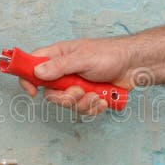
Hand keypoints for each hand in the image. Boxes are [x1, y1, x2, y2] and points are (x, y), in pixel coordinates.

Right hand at [18, 37, 133, 114]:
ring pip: (68, 104)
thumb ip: (59, 66)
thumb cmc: (110, 54)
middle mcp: (65, 71)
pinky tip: (103, 101)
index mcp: (59, 56)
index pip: (33, 65)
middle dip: (64, 98)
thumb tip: (38, 73)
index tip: (33, 91)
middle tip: (78, 92)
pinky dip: (93, 108)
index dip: (28, 78)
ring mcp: (77, 85)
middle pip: (50, 92)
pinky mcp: (89, 96)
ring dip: (82, 104)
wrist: (135, 66)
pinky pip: (83, 109)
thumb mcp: (83, 58)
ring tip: (96, 95)